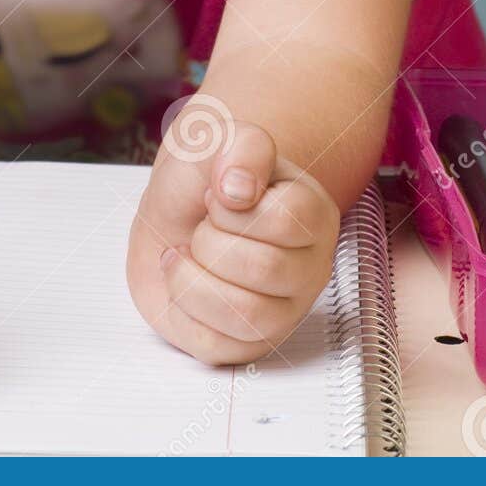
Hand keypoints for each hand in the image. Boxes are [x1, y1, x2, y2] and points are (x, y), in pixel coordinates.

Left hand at [126, 105, 339, 365]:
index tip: (217, 194)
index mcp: (315, 215)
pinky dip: (182, 308)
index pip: (288, 218)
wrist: (170, 214)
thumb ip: (240, 146)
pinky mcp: (246, 346)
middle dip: (211, 240)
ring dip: (193, 277)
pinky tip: (183, 281)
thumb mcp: (219, 139)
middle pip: (266, 269)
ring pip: (246, 316)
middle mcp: (310, 269)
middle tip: (202, 227)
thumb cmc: (203, 179)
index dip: (233, 205)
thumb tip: (238, 188)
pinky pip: (215, 345)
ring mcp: (283, 313)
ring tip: (188, 254)